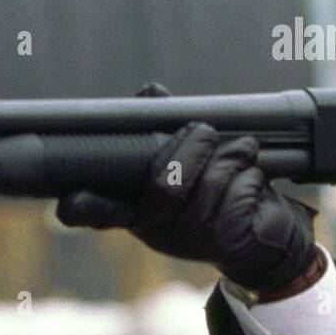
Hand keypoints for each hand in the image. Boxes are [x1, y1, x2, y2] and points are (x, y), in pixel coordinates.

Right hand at [55, 82, 318, 291]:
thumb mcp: (190, 161)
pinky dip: (253, 174)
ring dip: (232, 156)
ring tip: (243, 152)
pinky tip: (255, 181)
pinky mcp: (226, 241)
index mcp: (136, 208)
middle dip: (193, 146)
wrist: (266, 240)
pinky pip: (240, 191)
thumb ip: (165, 128)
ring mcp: (190, 239)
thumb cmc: (222, 193)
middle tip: (207, 131)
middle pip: (165, 184)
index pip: (98, 212)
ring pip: (209, 183)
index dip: (84, 207)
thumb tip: (149, 93)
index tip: (69, 202)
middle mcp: (156, 229)